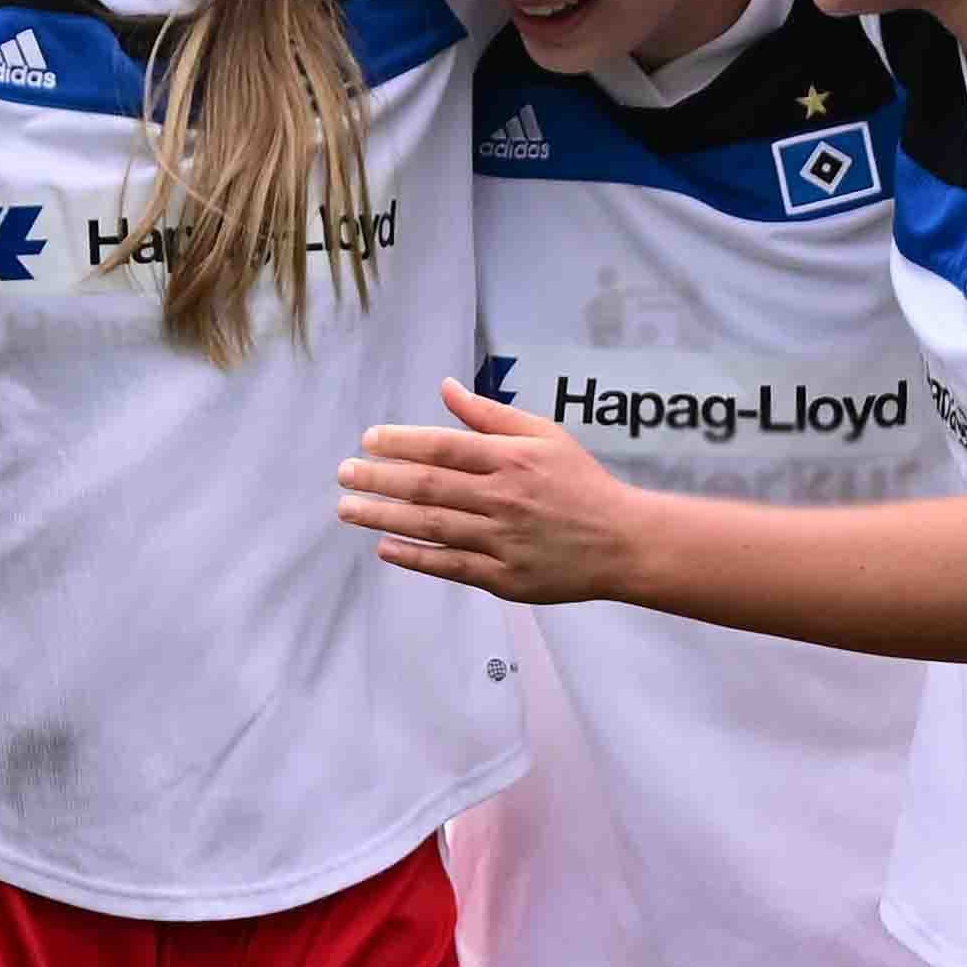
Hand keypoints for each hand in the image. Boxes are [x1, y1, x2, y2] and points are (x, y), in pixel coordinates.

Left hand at [334, 380, 659, 605]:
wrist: (622, 541)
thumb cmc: (580, 483)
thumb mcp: (544, 435)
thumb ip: (491, 415)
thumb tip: (446, 388)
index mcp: (511, 458)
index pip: (444, 446)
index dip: (401, 442)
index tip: (368, 440)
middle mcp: (504, 497)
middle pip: (429, 485)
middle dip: (379, 479)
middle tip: (344, 474)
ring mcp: (503, 540)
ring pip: (432, 526)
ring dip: (384, 517)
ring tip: (348, 510)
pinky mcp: (505, 578)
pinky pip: (450, 565)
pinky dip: (415, 557)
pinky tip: (385, 548)